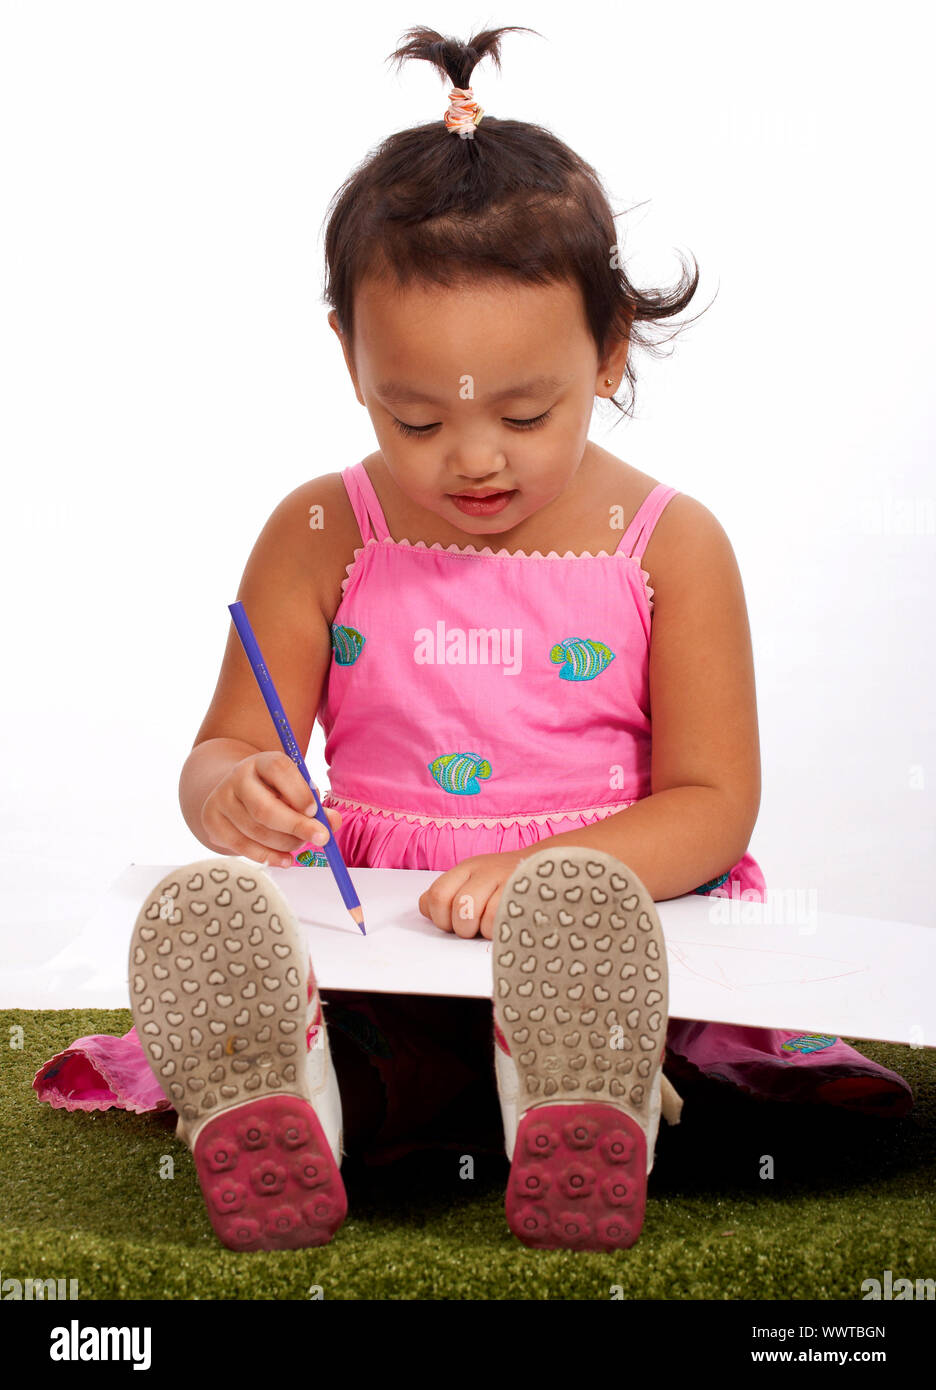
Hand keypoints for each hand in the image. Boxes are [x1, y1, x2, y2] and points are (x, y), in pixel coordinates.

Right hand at [201, 750, 342, 866]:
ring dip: (285, 843)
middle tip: (321, 838)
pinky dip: (268, 856)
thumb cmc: (273, 792)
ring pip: (256, 830)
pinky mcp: (212, 821)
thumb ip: (315, 804)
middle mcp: (238, 777)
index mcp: (262, 761)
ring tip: (299, 844)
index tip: (315, 810)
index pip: (278, 768)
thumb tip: (333, 822)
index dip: (298, 791)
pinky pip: (242, 846)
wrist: (234, 793)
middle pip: (264, 807)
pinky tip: (285, 859)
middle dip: (296, 826)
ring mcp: (221, 799)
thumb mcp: (294, 789)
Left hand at [417, 850, 527, 938]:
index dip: (439, 918)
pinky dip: (495, 931)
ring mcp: (504, 880)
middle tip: (472, 928)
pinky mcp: (522, 893)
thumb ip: (448, 895)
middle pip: (457, 907)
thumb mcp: (473, 880)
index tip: (451, 923)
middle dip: (461, 928)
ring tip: (488, 927)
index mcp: (466, 869)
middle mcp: (483, 871)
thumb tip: (428, 909)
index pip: (436, 896)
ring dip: (478, 930)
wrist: (548, 866)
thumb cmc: (504, 882)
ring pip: (474, 914)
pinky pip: (496, 920)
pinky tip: (504, 925)